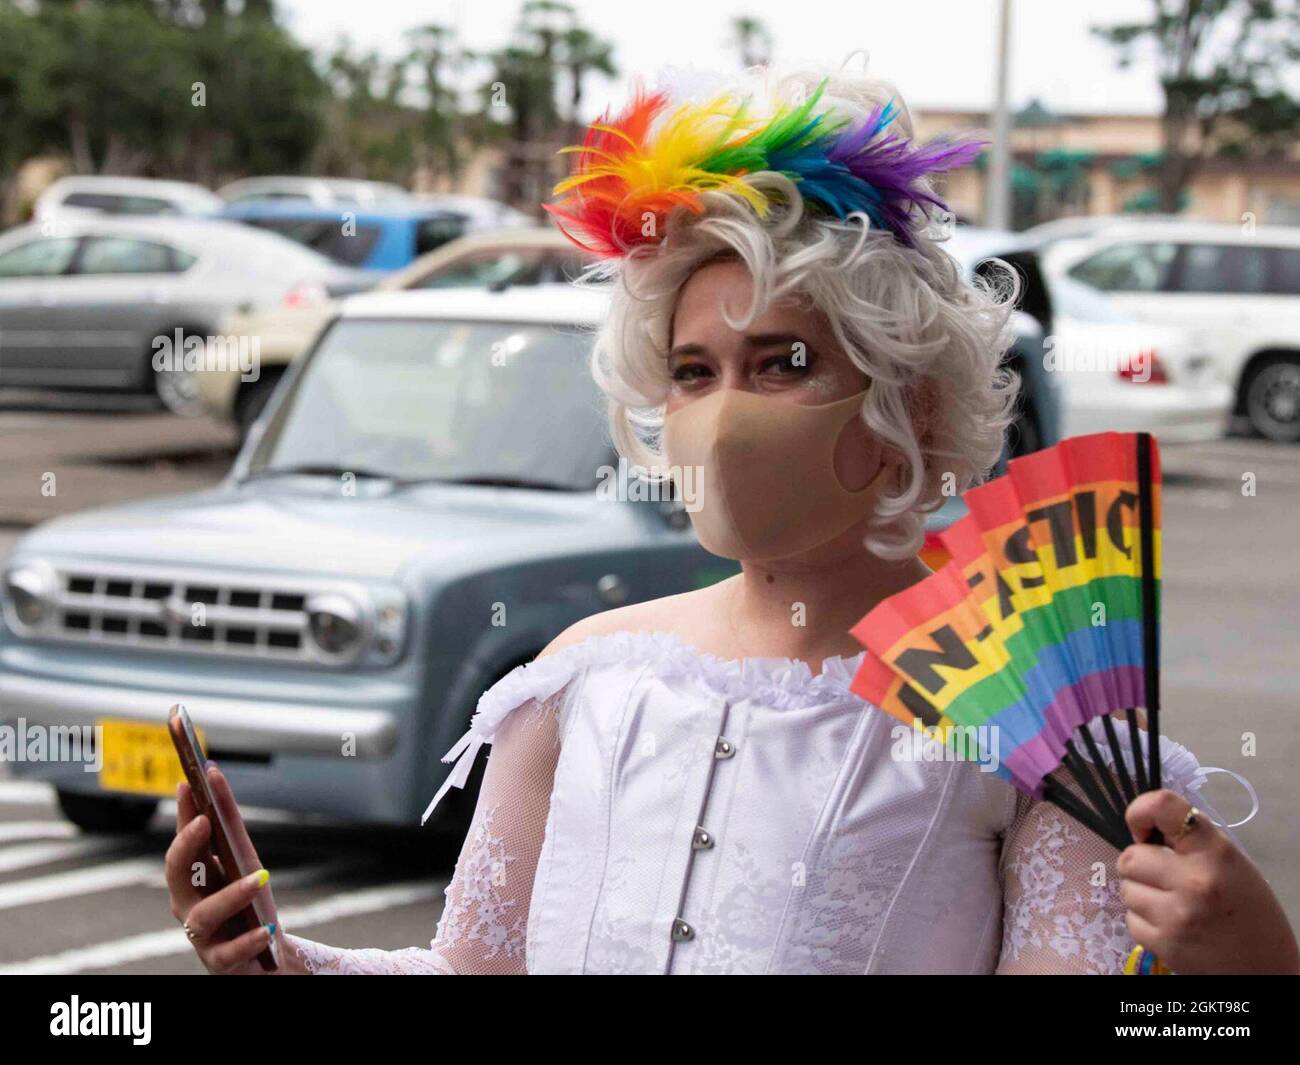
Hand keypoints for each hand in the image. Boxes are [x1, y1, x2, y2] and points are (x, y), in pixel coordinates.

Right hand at [164, 763, 298, 974]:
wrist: (266, 958)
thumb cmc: (249, 904)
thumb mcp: (243, 860)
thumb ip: (227, 823)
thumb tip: (212, 774)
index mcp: (192, 878)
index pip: (182, 841)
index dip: (181, 813)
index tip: (188, 784)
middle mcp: (188, 904)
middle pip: (175, 875)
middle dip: (186, 847)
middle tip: (204, 822)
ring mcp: (202, 936)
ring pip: (204, 915)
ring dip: (231, 894)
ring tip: (258, 878)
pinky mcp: (221, 962)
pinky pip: (229, 953)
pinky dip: (247, 940)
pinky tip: (264, 931)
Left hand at [1119, 788, 1299, 973]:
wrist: (1265, 968)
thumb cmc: (1247, 910)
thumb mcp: (1231, 865)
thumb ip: (1191, 844)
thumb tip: (1145, 830)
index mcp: (1215, 852)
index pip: (1163, 807)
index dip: (1141, 812)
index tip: (1143, 830)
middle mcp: (1194, 880)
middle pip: (1130, 857)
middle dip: (1140, 865)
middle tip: (1161, 877)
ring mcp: (1177, 915)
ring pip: (1127, 889)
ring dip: (1141, 894)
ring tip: (1171, 904)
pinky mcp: (1164, 944)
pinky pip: (1131, 919)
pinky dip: (1144, 921)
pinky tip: (1171, 926)